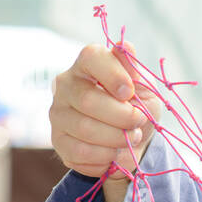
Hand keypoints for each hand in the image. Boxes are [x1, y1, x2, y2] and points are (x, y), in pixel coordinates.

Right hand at [49, 41, 160, 178]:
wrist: (132, 142)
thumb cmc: (137, 108)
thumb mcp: (144, 87)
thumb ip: (133, 69)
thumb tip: (125, 46)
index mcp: (88, 65)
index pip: (92, 57)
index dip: (113, 74)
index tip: (129, 92)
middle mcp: (66, 85)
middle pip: (88, 100)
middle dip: (122, 116)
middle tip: (138, 121)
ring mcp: (58, 113)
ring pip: (85, 129)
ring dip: (117, 138)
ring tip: (130, 137)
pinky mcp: (58, 141)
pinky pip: (81, 152)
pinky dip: (106, 156)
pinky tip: (115, 152)